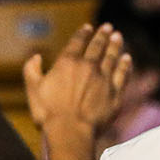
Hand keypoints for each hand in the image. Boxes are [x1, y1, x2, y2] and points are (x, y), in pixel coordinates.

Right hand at [24, 22, 131, 137]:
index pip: (78, 42)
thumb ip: (31, 70)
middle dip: (102, 35)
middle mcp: (88, 66)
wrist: (71, 132)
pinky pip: (122, 75)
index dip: (83, 33)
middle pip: (98, 46)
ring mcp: (104, 79)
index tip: (88, 27)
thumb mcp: (33, 89)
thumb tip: (36, 56)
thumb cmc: (49, 113)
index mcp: (68, 62)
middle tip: (108, 27)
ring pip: (112, 57)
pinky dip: (125, 65)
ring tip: (118, 36)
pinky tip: (127, 59)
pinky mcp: (115, 94)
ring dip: (115, 45)